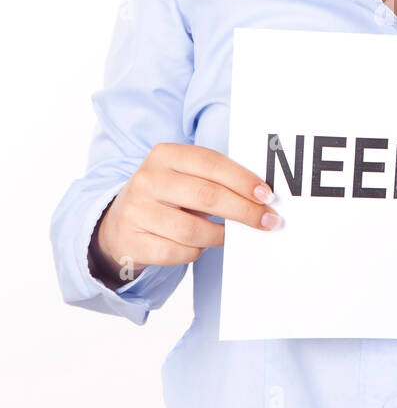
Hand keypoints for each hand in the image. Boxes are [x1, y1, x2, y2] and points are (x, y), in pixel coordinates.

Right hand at [93, 142, 281, 283]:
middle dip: (244, 211)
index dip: (243, 180)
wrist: (119, 223)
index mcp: (164, 155)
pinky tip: (199, 245)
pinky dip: (196, 251)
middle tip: (268, 221)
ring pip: (194, 230)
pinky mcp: (132, 242)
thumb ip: (216, 180)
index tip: (267, 196)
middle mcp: (147, 180)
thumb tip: (260, 198)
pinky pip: (177, 252)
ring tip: (228, 235)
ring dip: (220, 235)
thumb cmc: (166, 197)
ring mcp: (136, 212)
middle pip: (207, 196)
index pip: (211, 163)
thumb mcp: (183, 176)